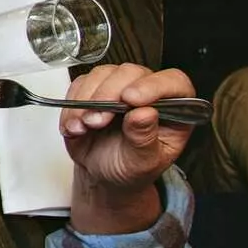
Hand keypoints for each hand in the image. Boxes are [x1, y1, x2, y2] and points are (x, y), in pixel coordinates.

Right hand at [61, 64, 197, 192]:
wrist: (105, 173)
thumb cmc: (132, 168)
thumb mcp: (144, 162)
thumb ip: (145, 139)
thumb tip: (146, 114)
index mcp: (174, 108)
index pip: (173, 82)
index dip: (153, 86)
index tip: (131, 99)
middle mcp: (148, 92)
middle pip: (131, 73)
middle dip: (109, 95)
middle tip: (98, 121)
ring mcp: (120, 87)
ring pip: (104, 74)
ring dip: (88, 99)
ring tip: (85, 126)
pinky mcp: (94, 88)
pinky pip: (81, 84)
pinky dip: (73, 104)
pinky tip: (75, 124)